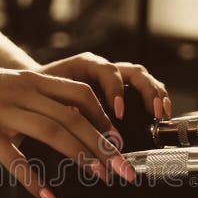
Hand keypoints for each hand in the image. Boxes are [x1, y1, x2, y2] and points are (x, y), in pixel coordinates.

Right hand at [0, 56, 136, 197]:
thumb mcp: (4, 86)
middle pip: (75, 116)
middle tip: (124, 169)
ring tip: (100, 178)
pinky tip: (49, 197)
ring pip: (53, 132)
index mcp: (30, 80)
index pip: (80, 95)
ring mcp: (3, 111)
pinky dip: (34, 179)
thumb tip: (57, 125)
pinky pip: (14, 158)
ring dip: (81, 157)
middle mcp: (22, 92)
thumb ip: (31, 101)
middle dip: (105, 145)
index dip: (105, 117)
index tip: (118, 141)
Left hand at [35, 52, 171, 119]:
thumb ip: (59, 110)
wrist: (36, 93)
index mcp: (85, 66)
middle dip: (146, 91)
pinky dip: (155, 100)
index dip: (116, 90)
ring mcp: (114, 79)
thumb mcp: (45, 100)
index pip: (108, 71)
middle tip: (153, 112)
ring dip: (155, 94)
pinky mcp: (121, 91)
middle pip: (133, 71)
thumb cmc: (39, 97)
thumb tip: (71, 131)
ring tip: (161, 114)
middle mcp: (103, 69)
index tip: (117, 112)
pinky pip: (143, 90)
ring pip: (142, 78)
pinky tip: (160, 116)